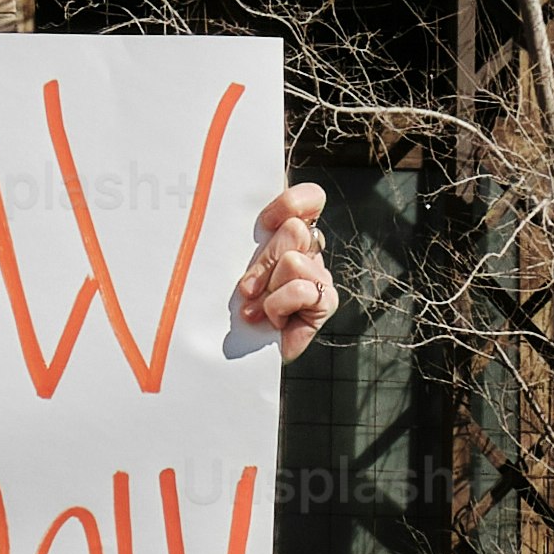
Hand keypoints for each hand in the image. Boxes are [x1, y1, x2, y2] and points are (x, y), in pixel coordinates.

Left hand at [229, 182, 337, 361]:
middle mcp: (309, 251)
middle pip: (295, 230)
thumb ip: (241, 237)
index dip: (293, 202)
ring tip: (259, 308)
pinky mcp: (327, 302)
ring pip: (294, 261)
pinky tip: (273, 319)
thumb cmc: (226, 305)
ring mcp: (320, 276)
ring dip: (269, 289)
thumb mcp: (231, 263)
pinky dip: (279, 305)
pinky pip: (303, 289)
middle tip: (248, 288)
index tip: (265, 222)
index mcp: (288, 234)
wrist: (234, 354)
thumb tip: (239, 207)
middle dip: (264, 261)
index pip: (311, 199)